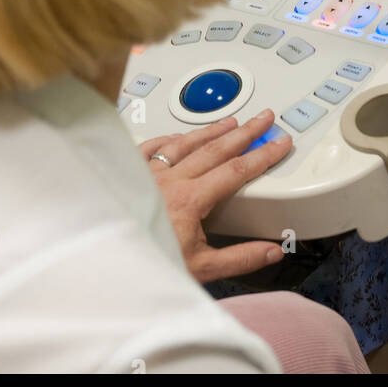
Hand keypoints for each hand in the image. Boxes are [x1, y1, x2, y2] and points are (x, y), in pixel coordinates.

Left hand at [138, 109, 292, 283]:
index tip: (279, 142)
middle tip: (263, 117)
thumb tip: (271, 251)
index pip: (236, 170)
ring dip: (211, 131)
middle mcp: (170, 181)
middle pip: (215, 148)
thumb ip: (239, 258)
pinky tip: (178, 135)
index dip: (263, 155)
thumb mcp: (200, 269)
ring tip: (231, 121)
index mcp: (190, 200)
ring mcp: (149, 174)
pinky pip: (151, 148)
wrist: (107, 262)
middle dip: (244, 132)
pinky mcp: (130, 175)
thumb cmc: (149, 263)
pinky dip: (168, 139)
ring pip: (184, 143)